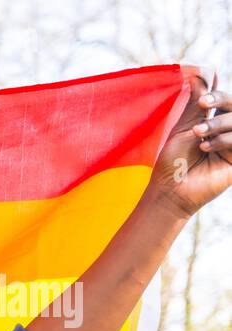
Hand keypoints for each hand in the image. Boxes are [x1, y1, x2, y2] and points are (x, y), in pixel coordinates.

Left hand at [148, 72, 231, 217]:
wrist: (170, 190)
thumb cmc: (172, 162)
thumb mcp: (183, 129)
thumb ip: (195, 104)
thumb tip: (199, 74)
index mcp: (213, 121)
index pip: (224, 99)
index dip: (217, 93)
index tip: (201, 95)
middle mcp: (226, 130)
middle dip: (221, 100)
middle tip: (203, 104)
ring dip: (218, 123)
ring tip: (198, 134)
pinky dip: (223, 140)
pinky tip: (205, 146)